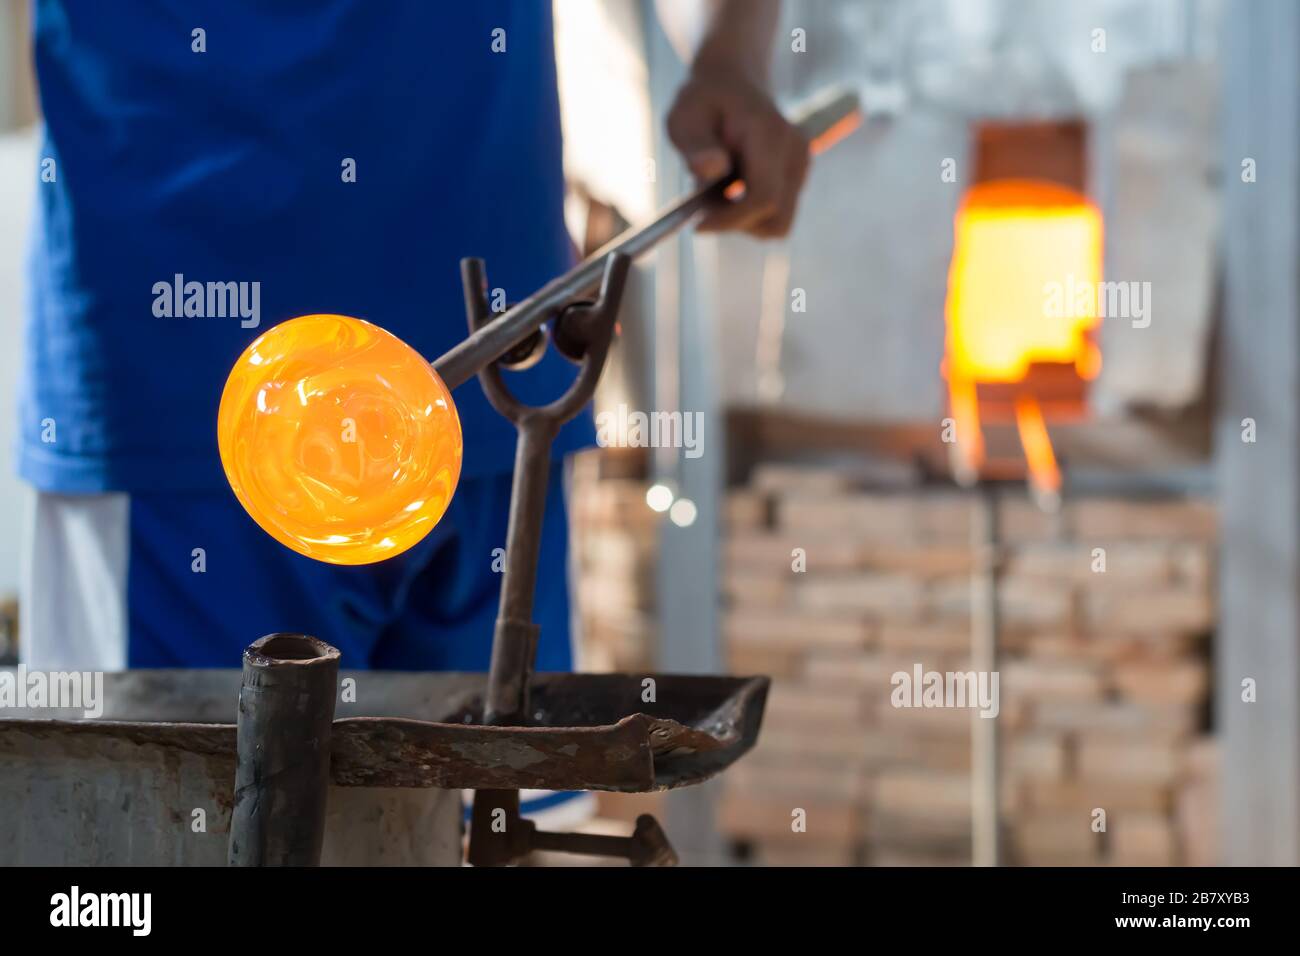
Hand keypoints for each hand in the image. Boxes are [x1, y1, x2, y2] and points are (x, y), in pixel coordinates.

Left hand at [667, 66, 810, 237]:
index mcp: (769, 135)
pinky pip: (777, 213)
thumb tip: (713, 170)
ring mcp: (801, 164)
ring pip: (778, 222)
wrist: (732, 81)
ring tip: (716, 195)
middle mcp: (794, 151)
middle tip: (705, 208)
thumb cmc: (703, 101)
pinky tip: (730, 191)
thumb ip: (697, 146)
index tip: (698, 224)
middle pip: (776, 219)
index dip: (731, 220)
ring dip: (744, 220)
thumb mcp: (685, 118)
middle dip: (738, 224)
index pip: (763, 197)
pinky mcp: (798, 175)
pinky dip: (751, 213)